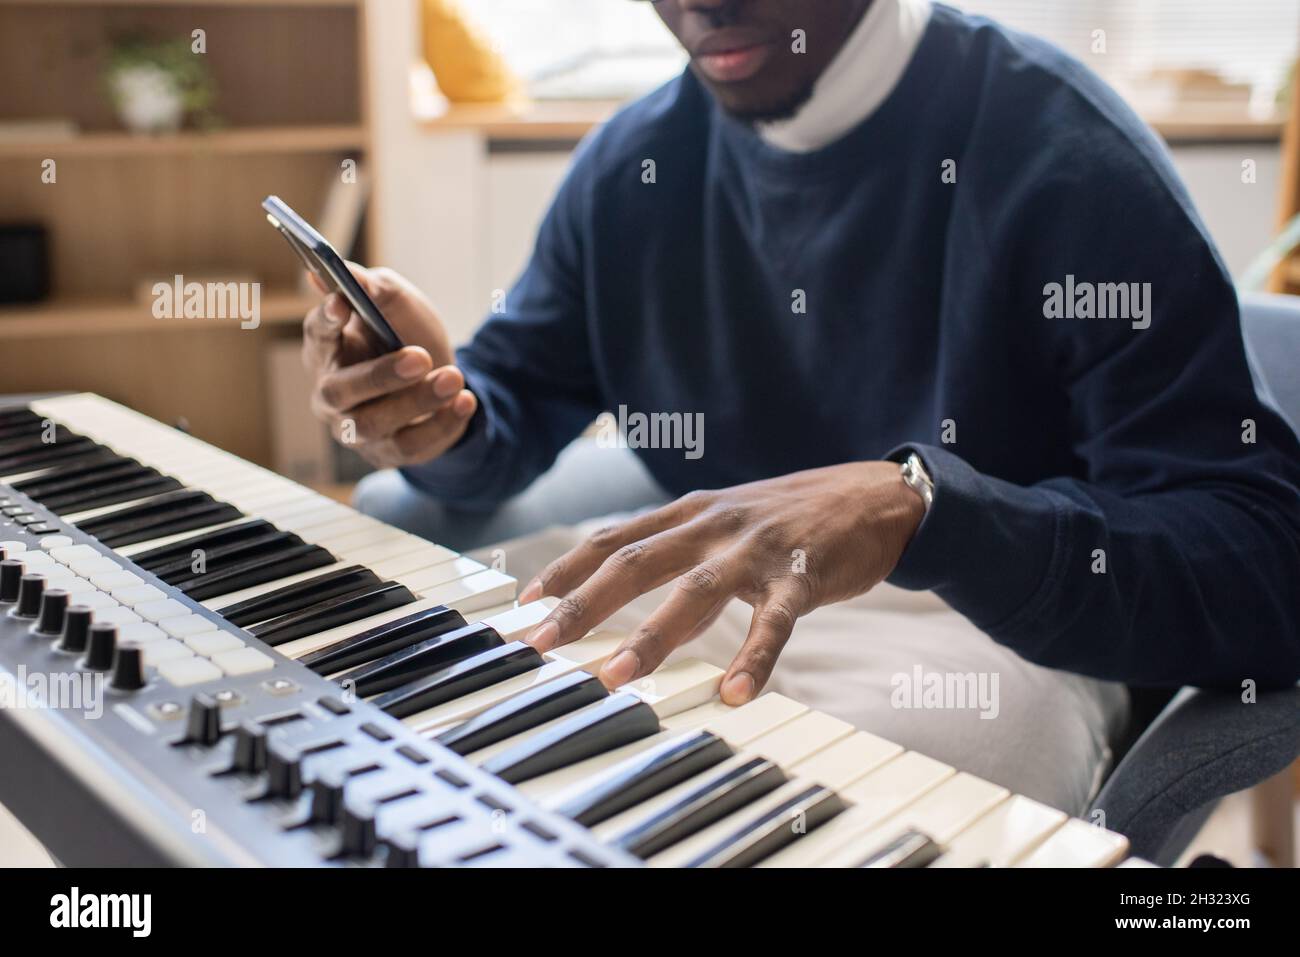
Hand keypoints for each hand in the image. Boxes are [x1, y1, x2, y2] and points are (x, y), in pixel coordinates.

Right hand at [302, 264, 477, 468]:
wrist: (442, 379)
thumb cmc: (406, 336)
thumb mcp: (396, 303)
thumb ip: (372, 287)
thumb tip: (341, 271)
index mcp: (327, 350)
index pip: (316, 336)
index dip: (325, 322)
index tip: (341, 303)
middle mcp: (332, 394)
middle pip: (339, 391)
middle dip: (380, 375)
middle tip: (420, 357)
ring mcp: (356, 429)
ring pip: (375, 423)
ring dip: (418, 401)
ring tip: (453, 377)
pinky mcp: (388, 453)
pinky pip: (410, 447)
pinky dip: (440, 424)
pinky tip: (464, 401)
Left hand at [518, 461, 925, 704]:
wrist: (874, 496)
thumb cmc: (789, 516)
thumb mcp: (723, 521)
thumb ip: (678, 552)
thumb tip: (623, 594)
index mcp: (689, 513)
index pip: (612, 539)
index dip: (566, 570)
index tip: (525, 604)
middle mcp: (713, 524)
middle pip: (635, 562)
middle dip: (582, 604)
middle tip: (538, 643)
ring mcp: (757, 549)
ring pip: (694, 592)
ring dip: (651, 636)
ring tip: (615, 678)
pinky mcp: (803, 574)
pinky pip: (775, 622)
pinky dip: (755, 657)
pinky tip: (735, 693)